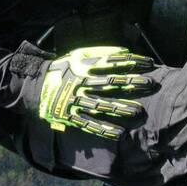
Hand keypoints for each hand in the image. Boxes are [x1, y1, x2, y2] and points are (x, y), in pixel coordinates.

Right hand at [37, 46, 157, 139]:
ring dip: (120, 108)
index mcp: (84, 67)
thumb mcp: (78, 55)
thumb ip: (101, 53)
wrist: (36, 85)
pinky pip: (89, 124)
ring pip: (101, 104)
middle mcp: (82, 83)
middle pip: (110, 82)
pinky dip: (104, 130)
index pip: (112, 62)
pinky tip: (119, 133)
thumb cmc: (62, 68)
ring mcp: (77, 101)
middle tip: (150, 84)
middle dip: (131, 82)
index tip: (148, 63)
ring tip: (138, 111)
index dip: (131, 62)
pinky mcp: (72, 116)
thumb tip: (124, 52)